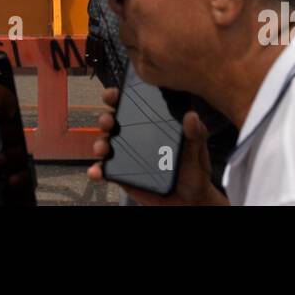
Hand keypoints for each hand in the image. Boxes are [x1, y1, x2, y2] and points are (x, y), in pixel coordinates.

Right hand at [86, 88, 224, 205]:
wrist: (190, 199)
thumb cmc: (193, 169)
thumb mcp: (196, 149)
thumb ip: (195, 134)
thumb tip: (191, 116)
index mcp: (151, 124)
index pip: (132, 106)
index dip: (119, 97)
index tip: (113, 94)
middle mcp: (135, 137)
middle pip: (114, 123)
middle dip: (106, 119)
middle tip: (108, 121)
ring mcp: (127, 155)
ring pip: (106, 144)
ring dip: (100, 143)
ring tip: (103, 148)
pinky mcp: (123, 175)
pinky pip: (107, 171)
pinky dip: (98, 170)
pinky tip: (97, 171)